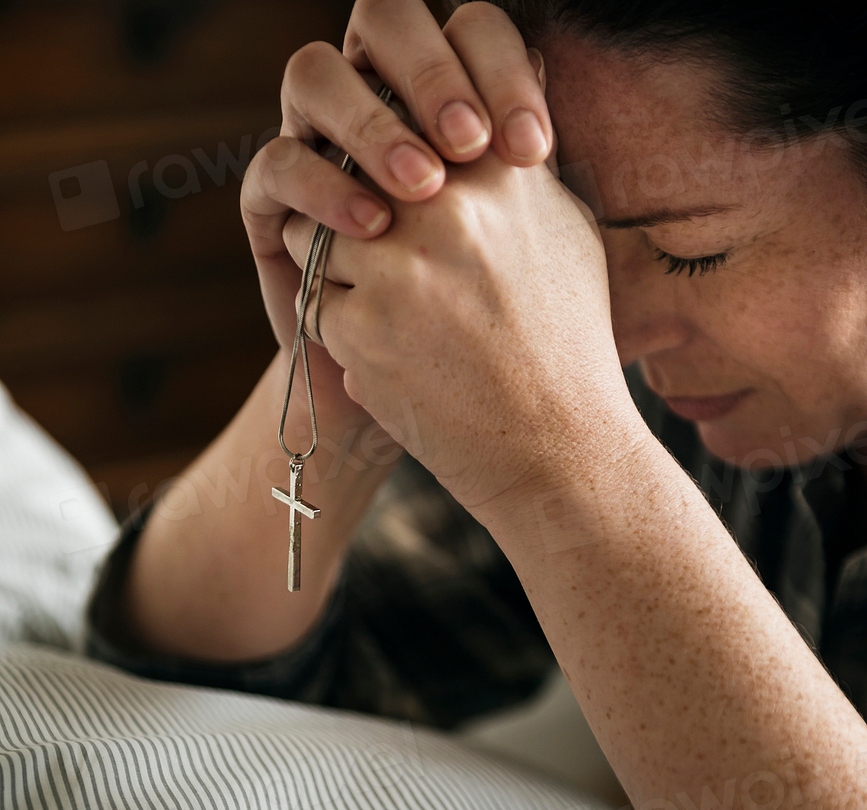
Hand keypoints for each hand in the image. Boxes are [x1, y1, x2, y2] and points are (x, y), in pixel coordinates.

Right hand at [240, 0, 551, 358]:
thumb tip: (546, 58)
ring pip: (316, 75)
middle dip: (432, 75)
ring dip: (371, 122)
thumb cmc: (478, 315)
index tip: (533, 149)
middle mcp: (371, 98)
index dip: (500, 69)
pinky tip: (372, 227)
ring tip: (423, 189)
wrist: (418, 393)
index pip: (465, 30)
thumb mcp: (516, 238)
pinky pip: (279, 162)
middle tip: (471, 146)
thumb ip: (524, 157)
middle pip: (383, 21)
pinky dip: (322, 186)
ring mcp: (314, 141)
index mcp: (438, 93)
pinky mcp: (271, 202)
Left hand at [282, 149, 631, 511]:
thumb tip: (514, 86)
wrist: (559, 448)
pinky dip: (338, 329)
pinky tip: (390, 355)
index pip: (400, 122)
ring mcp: (398, 267)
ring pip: (313, 234)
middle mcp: (444, 208)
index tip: (401, 201)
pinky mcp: (363, 327)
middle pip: (347, 172)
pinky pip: (313, 303)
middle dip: (351, 211)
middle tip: (380, 258)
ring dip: (335, 269)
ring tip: (388, 312)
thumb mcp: (567, 234)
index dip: (389, 163)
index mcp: (495, 171)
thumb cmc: (566, 346)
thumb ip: (521, 163)